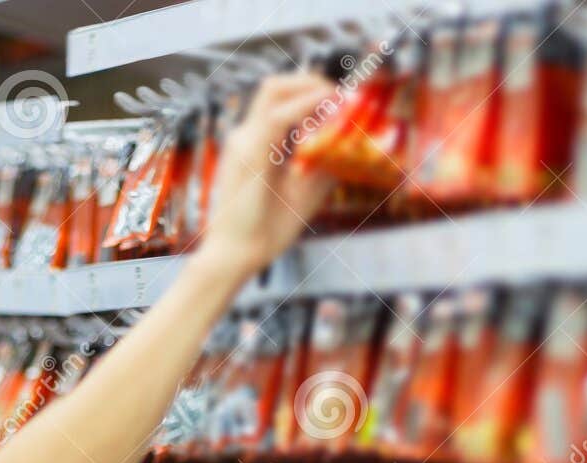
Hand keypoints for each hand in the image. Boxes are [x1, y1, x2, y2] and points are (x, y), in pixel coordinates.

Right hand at [195, 71, 339, 281]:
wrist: (236, 256)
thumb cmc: (265, 230)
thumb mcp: (304, 191)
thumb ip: (321, 166)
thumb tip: (350, 146)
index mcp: (255, 144)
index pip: (279, 101)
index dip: (309, 92)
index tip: (339, 103)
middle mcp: (246, 135)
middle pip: (275, 86)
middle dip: (311, 82)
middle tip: (341, 97)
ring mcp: (245, 141)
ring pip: (275, 91)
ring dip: (310, 88)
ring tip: (337, 100)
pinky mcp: (249, 154)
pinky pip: (279, 117)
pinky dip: (305, 107)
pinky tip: (326, 111)